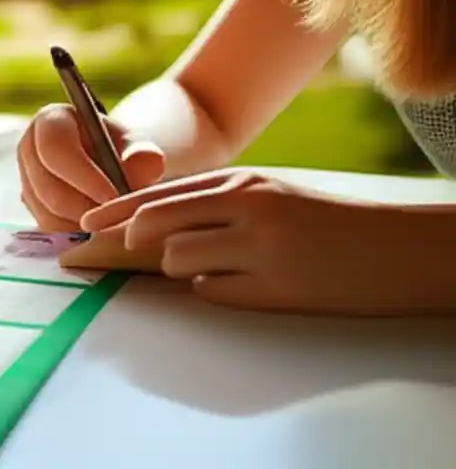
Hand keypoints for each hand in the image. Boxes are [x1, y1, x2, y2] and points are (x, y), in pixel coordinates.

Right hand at [17, 103, 165, 231]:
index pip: (55, 147)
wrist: (105, 162)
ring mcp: (25, 178)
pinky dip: (74, 232)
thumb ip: (142, 151)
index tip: (113, 196)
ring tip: (110, 220)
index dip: (82, 175)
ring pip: (46, 211)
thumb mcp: (133, 144)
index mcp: (50, 121)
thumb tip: (146, 160)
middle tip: (115, 217)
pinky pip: (48, 226)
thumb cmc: (117, 148)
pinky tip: (96, 225)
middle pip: (47, 186)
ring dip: (80, 223)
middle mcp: (28, 148)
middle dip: (83, 207)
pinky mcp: (28, 204)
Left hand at [80, 169, 455, 314]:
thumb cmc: (325, 223)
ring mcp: (257, 245)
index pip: (160, 194)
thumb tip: (149, 230)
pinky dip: (217, 292)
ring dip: (183, 271)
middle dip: (119, 244)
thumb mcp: (267, 198)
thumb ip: (213, 207)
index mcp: (240, 182)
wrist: (394, 247)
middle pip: (154, 224)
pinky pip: (212, 293)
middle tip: (94, 257)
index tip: (81, 229)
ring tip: (225, 268)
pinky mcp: (272, 285)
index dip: (113, 213)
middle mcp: (244, 206)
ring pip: (177, 261)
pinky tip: (248, 285)